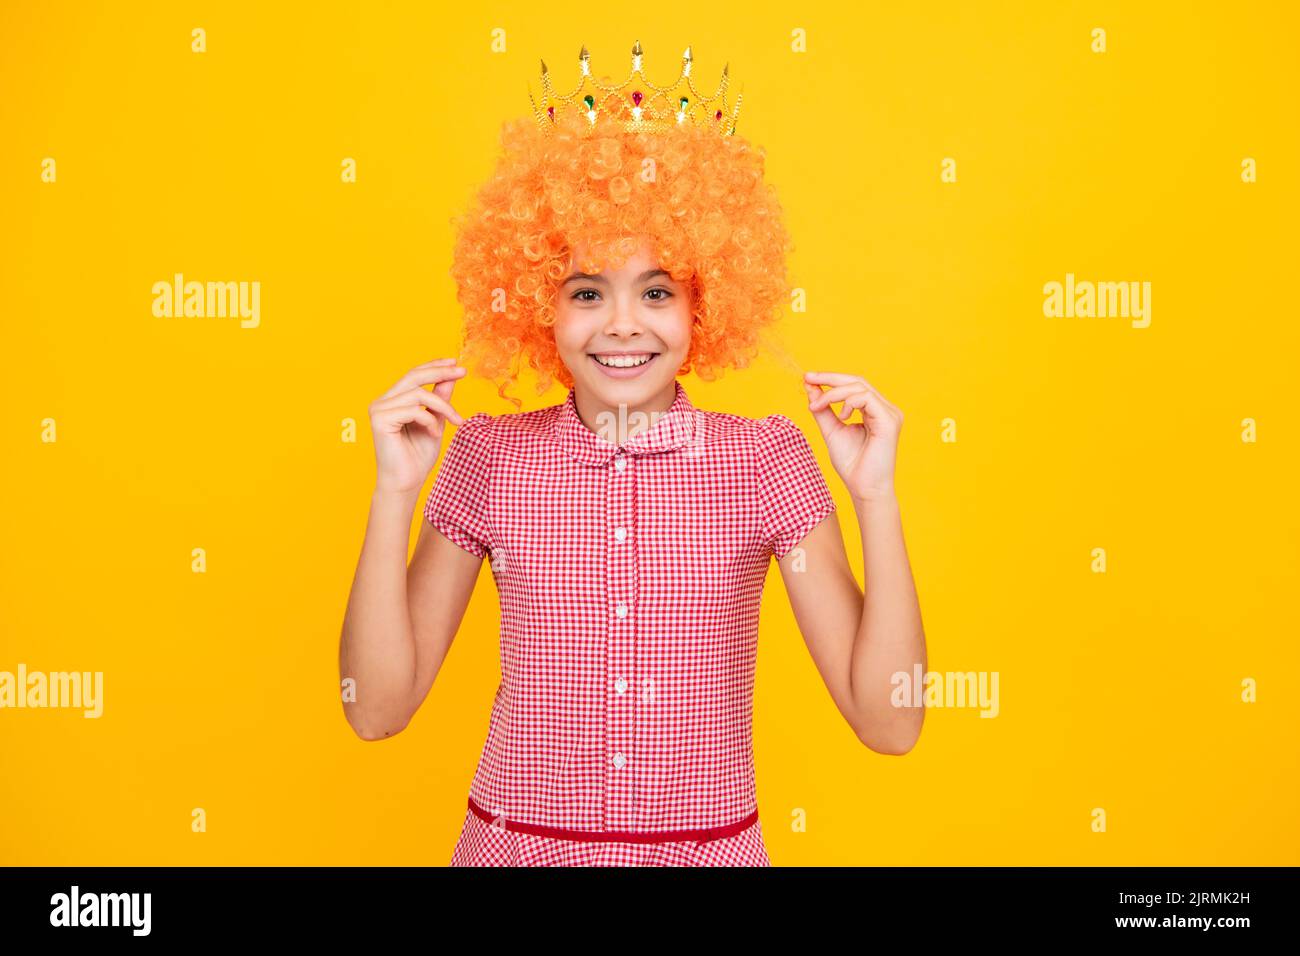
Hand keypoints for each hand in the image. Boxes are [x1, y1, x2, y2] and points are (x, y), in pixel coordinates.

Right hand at [369, 358, 466, 494]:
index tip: (456, 363)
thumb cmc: (418, 457)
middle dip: (440, 372)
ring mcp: (378, 410)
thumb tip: (451, 376)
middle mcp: (382, 402)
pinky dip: (430, 420)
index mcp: (393, 400)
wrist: (406, 483)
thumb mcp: (435, 422)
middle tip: (462, 372)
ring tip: (454, 421)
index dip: (434, 366)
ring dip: (442, 406)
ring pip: (418, 393)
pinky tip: (435, 433)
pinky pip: (414, 409)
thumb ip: (440, 399)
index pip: (414, 375)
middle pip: (413, 376)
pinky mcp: (380, 420)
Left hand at [803, 370, 902, 502]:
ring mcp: (890, 414)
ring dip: (834, 393)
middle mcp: (885, 409)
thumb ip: (823, 409)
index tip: (807, 378)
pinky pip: (866, 398)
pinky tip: (841, 416)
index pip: (854, 385)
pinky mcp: (889, 421)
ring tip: (818, 407)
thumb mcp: (832, 430)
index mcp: (874, 411)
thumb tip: (810, 387)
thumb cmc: (851, 464)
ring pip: (860, 387)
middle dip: (830, 378)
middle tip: (808, 378)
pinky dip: (847, 401)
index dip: (830, 379)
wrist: (864, 489)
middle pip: (857, 380)